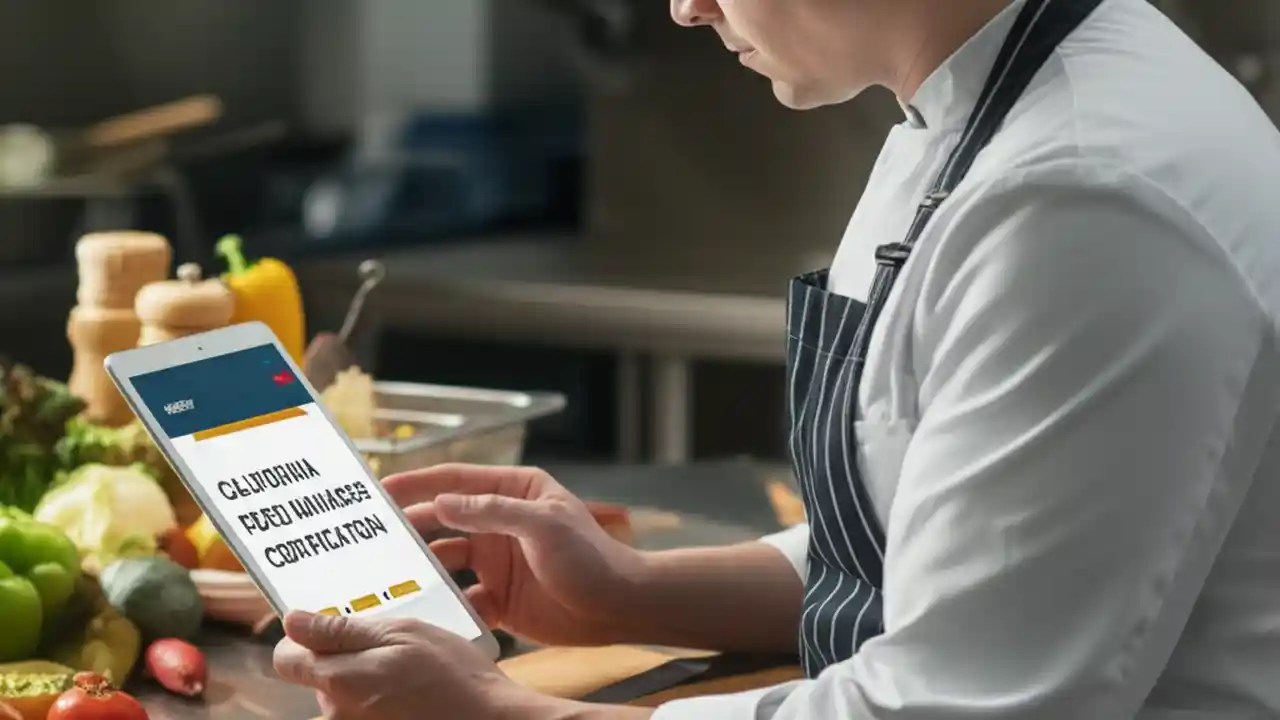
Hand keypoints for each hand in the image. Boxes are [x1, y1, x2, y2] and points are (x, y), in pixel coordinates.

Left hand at [274, 611, 549, 718]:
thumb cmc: (453, 678)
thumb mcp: (403, 634)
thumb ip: (342, 630)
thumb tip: (292, 621)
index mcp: (338, 680)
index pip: (286, 658)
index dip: (305, 637)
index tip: (333, 626)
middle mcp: (337, 715)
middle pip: (322, 678)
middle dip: (350, 659)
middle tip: (397, 647)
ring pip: (348, 697)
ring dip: (372, 681)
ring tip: (414, 673)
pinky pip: (368, 713)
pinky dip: (386, 703)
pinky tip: (417, 696)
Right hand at [383, 465, 646, 645]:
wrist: (618, 607)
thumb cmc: (592, 556)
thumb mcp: (543, 524)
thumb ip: (492, 511)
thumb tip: (443, 502)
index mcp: (513, 492)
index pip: (456, 481)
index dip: (418, 483)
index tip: (381, 490)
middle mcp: (500, 524)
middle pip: (443, 522)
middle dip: (410, 529)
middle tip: (371, 539)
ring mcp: (498, 562)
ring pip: (446, 564)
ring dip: (421, 572)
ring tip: (389, 581)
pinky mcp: (499, 599)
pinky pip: (461, 601)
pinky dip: (443, 607)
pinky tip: (424, 614)